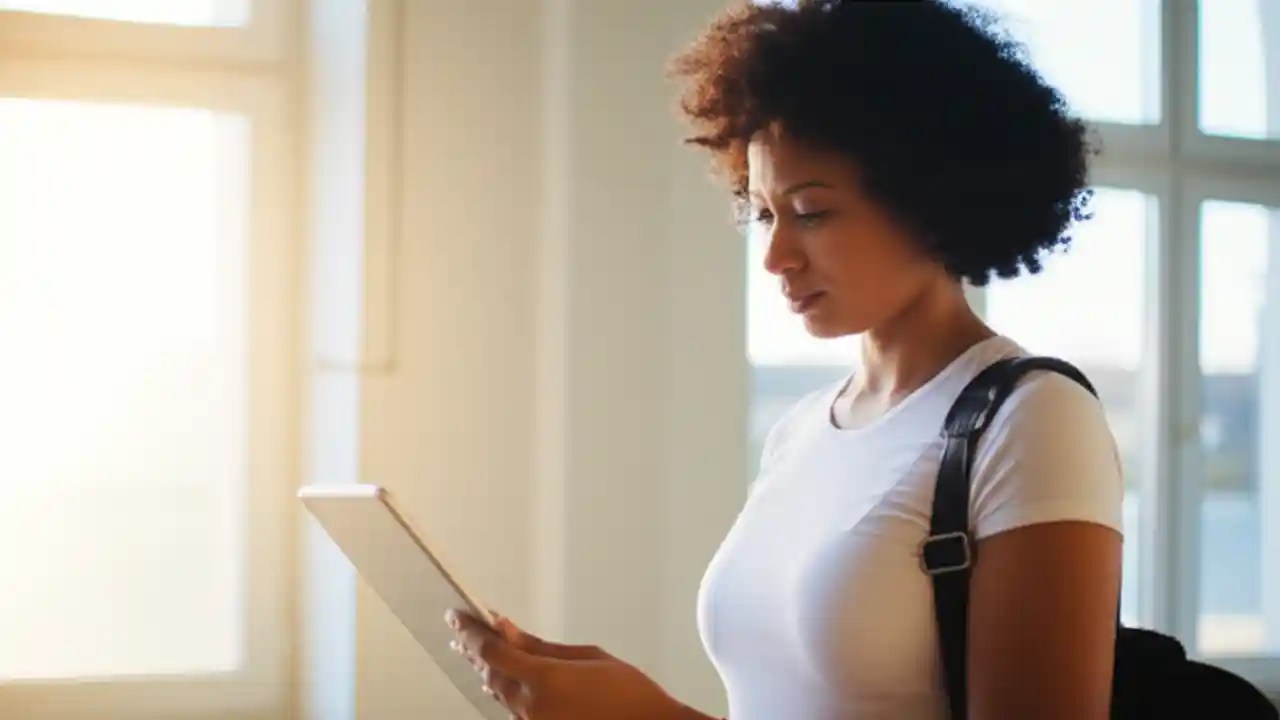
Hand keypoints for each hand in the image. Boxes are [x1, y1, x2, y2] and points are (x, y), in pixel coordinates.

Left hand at [445, 608, 703, 719]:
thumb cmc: (628, 693)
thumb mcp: (588, 657)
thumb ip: (541, 646)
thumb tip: (507, 629)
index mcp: (543, 680)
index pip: (492, 651)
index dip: (469, 631)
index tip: (455, 615)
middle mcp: (531, 706)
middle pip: (489, 673)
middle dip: (472, 649)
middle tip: (459, 630)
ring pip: (498, 693)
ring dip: (484, 669)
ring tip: (470, 650)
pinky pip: (511, 708)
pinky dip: (502, 687)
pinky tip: (498, 678)